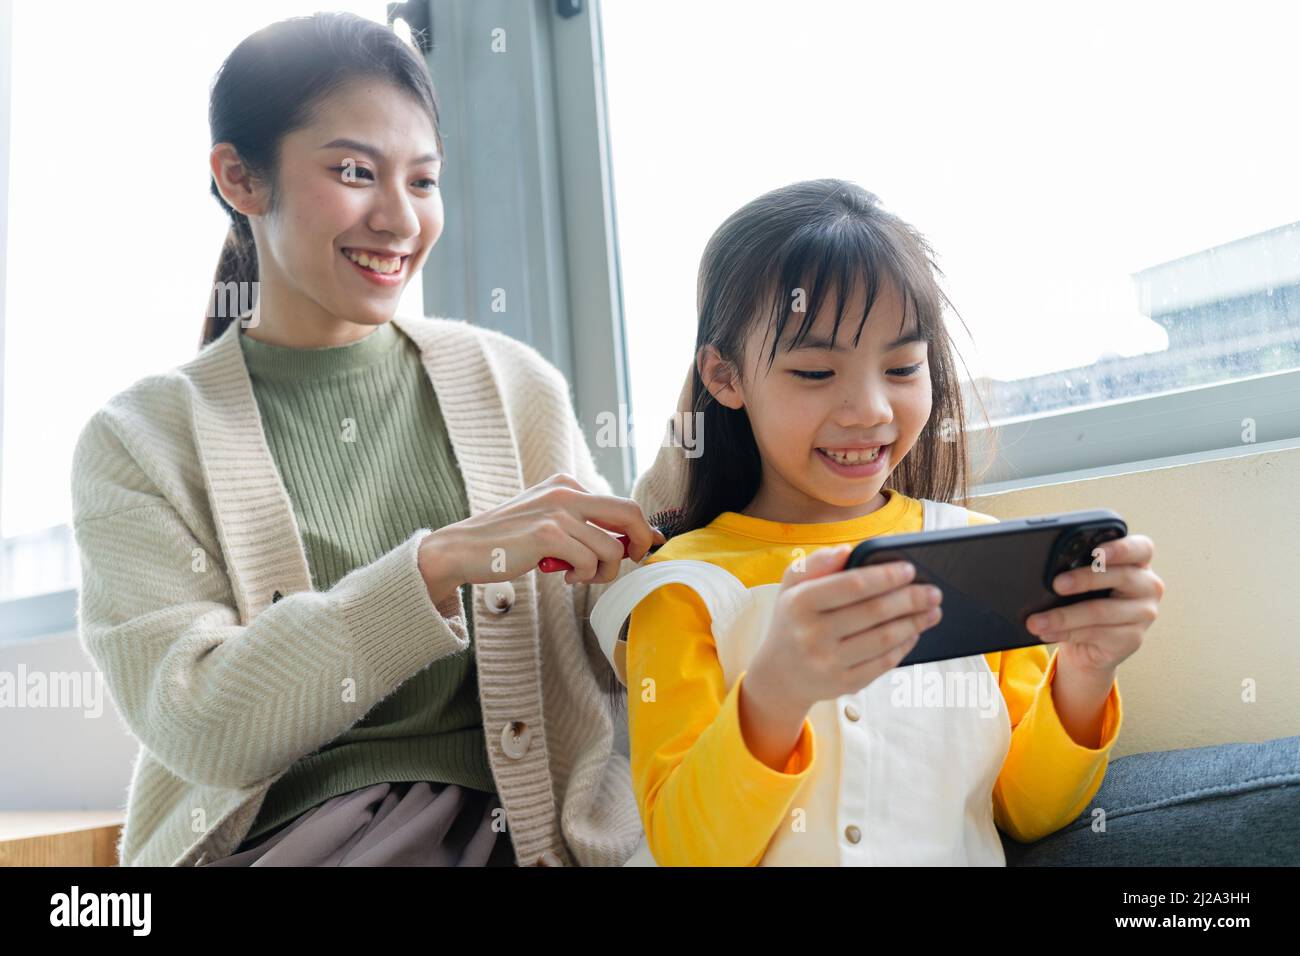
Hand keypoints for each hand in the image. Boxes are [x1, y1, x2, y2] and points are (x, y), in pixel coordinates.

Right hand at [418, 473, 665, 602]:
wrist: (463, 549)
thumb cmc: (507, 542)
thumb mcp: (548, 523)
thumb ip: (584, 527)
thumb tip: (633, 540)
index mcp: (567, 484)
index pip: (621, 504)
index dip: (641, 529)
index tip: (646, 547)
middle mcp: (566, 491)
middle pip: (630, 512)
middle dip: (640, 542)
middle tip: (630, 561)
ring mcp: (557, 511)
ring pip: (611, 547)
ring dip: (603, 572)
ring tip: (579, 576)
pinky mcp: (548, 534)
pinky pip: (589, 561)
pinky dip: (582, 576)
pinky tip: (562, 576)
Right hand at [746, 544, 944, 716]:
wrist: (780, 673)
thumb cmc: (794, 618)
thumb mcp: (792, 585)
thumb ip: (817, 562)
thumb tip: (848, 550)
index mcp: (800, 603)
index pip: (852, 585)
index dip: (886, 576)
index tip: (910, 569)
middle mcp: (812, 634)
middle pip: (874, 612)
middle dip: (911, 599)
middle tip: (933, 591)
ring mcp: (828, 663)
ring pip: (885, 638)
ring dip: (915, 622)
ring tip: (932, 610)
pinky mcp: (844, 684)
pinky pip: (884, 662)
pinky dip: (905, 645)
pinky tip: (914, 632)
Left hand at [1025, 533, 1164, 676]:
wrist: (1090, 643)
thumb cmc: (1084, 600)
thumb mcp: (1082, 581)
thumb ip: (1076, 567)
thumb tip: (1046, 569)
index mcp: (1137, 562)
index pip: (1140, 548)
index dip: (1121, 548)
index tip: (1097, 551)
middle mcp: (1147, 586)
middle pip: (1120, 577)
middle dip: (1084, 579)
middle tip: (1056, 584)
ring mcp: (1143, 614)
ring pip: (1101, 611)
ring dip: (1063, 616)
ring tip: (1036, 620)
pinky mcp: (1132, 639)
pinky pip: (1095, 633)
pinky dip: (1065, 632)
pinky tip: (1047, 632)